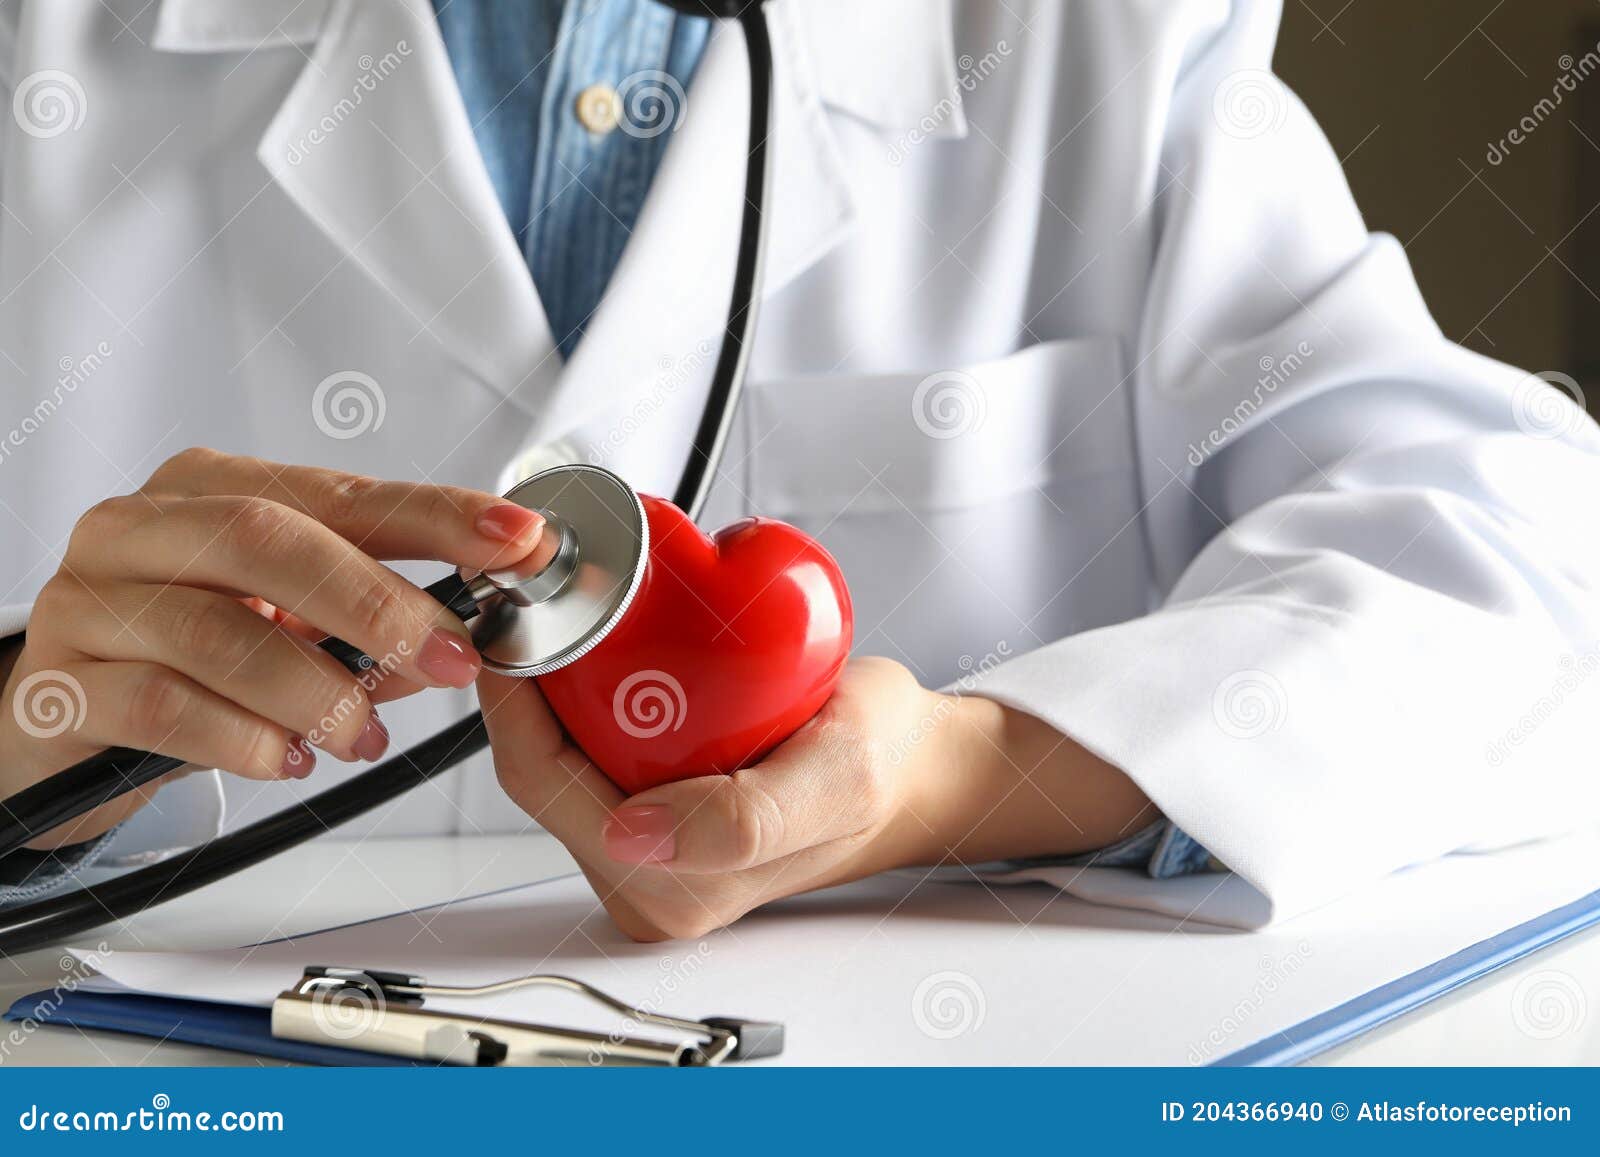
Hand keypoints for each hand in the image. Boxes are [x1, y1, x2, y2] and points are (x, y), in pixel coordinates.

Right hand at [1, 447, 545, 847]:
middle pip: (269, 542)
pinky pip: (162, 707)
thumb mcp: (286, 626)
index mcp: (210, 489)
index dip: (437, 515)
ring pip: (218, 634)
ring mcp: (90, 602)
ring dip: (316, 692)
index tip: (518, 538)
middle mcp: (141, 529)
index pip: (341, 493)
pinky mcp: (58, 687)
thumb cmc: (187, 652)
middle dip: (379, 605)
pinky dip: (242, 739)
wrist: (65, 715)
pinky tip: (284, 758)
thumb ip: (368, 626)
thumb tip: (458, 640)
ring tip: (360, 735)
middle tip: (451, 658)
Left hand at [480, 656, 1152, 940]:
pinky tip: (610, 650)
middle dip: (534, 684)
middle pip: (538, 771)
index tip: (521, 617)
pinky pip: (588, 753)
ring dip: (558, 688)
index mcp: (670, 890)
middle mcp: (643, 885)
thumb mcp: (834, 780)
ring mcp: (643, 859)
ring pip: (558, 758)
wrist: (911, 765)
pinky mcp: (650, 826)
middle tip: (550, 600)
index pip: (542, 783)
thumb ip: (745, 820)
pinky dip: (589, 698)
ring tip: (578, 617)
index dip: (517, 697)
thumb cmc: (881, 768)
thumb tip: (629, 838)